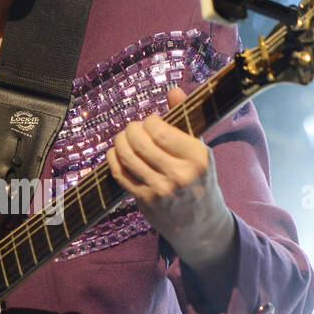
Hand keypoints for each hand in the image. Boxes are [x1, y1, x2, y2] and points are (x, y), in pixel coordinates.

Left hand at [105, 84, 235, 268]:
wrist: (200, 224)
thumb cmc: (199, 179)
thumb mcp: (200, 150)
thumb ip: (185, 119)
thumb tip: (173, 89)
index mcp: (198, 157)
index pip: (160, 129)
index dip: (149, 121)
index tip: (151, 122)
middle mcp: (180, 175)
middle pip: (140, 141)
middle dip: (131, 130)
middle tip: (133, 129)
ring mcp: (161, 190)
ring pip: (127, 156)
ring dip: (120, 142)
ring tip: (123, 138)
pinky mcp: (145, 201)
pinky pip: (120, 174)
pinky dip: (113, 159)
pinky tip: (116, 153)